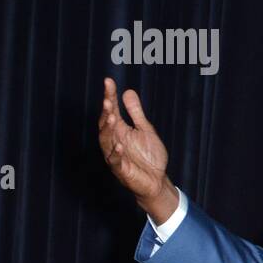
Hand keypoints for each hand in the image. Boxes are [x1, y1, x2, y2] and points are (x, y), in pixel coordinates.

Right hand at [98, 78, 178, 222]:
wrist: (156, 180)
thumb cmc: (148, 156)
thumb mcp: (145, 129)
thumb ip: (135, 112)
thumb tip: (127, 91)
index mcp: (119, 130)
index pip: (111, 110)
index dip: (109, 96)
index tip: (108, 81)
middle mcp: (114, 141)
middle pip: (106, 124)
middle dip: (106, 111)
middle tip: (107, 99)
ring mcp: (116, 155)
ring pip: (106, 141)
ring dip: (108, 129)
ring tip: (111, 116)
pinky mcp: (121, 170)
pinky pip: (116, 161)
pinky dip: (116, 153)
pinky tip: (119, 145)